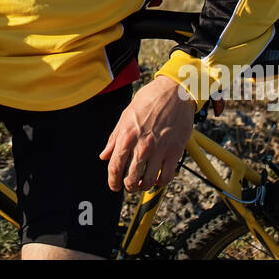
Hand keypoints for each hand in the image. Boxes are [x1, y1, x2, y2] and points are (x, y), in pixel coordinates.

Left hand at [99, 75, 196, 192]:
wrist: (175, 92)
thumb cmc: (149, 100)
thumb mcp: (126, 115)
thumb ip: (114, 138)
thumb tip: (104, 156)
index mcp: (127, 136)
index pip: (115, 167)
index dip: (112, 181)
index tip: (114, 186)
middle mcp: (142, 146)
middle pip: (131, 179)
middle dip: (127, 186)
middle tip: (129, 186)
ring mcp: (159, 150)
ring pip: (148, 181)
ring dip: (143, 187)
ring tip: (142, 184)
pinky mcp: (175, 151)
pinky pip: (166, 176)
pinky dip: (160, 182)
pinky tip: (157, 178)